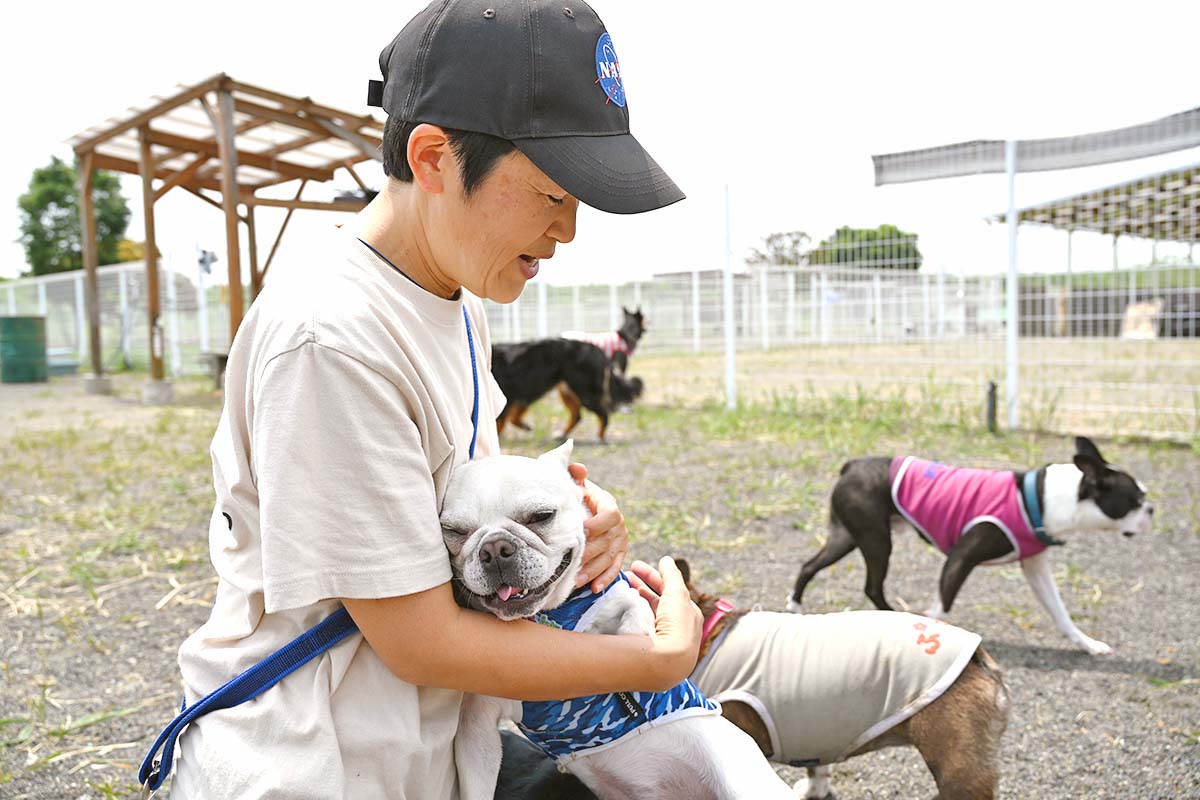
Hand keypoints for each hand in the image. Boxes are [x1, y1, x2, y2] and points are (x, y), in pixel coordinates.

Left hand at [568, 463, 628, 592]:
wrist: (586, 507)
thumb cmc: (578, 497)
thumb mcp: (577, 485)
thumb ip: (575, 475)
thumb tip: (577, 468)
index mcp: (608, 505)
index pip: (610, 515)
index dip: (597, 524)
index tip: (581, 531)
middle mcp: (618, 524)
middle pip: (607, 541)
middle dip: (590, 554)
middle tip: (573, 565)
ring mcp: (620, 540)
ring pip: (609, 558)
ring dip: (594, 571)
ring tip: (577, 581)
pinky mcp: (619, 554)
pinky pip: (615, 568)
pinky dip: (605, 579)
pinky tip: (594, 588)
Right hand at [628, 557, 703, 685]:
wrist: (663, 662)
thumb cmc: (676, 626)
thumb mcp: (677, 593)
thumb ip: (672, 575)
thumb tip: (666, 560)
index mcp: (689, 617)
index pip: (671, 591)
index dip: (655, 577)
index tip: (637, 566)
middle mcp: (677, 631)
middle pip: (657, 602)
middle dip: (642, 585)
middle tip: (626, 573)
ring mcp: (661, 642)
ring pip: (646, 613)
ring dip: (635, 598)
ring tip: (620, 586)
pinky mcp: (647, 652)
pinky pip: (637, 626)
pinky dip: (629, 613)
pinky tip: (619, 607)